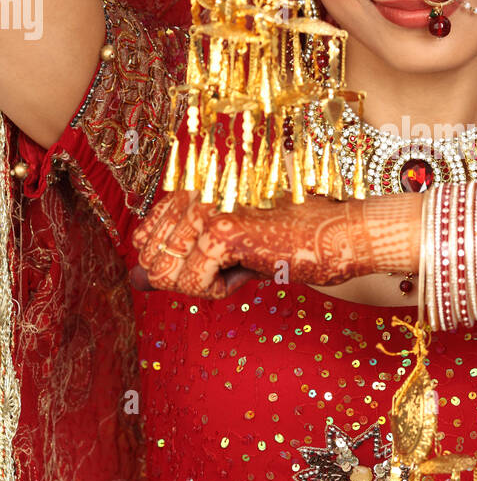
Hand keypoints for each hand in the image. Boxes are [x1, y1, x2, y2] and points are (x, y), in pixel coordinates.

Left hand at [130, 187, 424, 297]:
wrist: (337, 237)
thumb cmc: (292, 242)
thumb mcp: (229, 252)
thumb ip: (181, 260)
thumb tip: (135, 279)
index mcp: (198, 190)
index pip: (145, 232)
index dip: (166, 262)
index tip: (205, 266)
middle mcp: (198, 194)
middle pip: (150, 257)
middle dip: (182, 278)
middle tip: (225, 270)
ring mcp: (208, 211)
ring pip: (166, 272)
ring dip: (202, 284)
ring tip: (238, 269)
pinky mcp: (224, 232)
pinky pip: (193, 282)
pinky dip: (218, 290)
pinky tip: (246, 274)